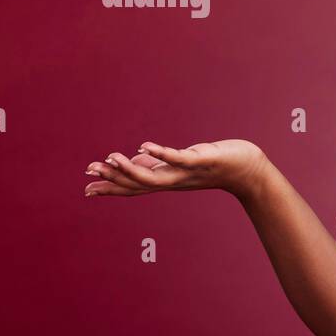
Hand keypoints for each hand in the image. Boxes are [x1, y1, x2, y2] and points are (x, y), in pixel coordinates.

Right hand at [83, 139, 269, 199]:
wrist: (248, 171)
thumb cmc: (213, 164)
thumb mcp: (181, 164)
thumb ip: (157, 164)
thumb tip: (134, 161)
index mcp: (167, 181)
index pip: (134, 188)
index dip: (112, 188)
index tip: (87, 189)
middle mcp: (174, 181)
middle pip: (138, 185)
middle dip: (114, 179)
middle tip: (90, 170)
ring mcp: (187, 173)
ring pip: (153, 177)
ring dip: (130, 169)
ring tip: (110, 158)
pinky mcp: (201, 161)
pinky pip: (178, 159)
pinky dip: (160, 154)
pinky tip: (144, 146)